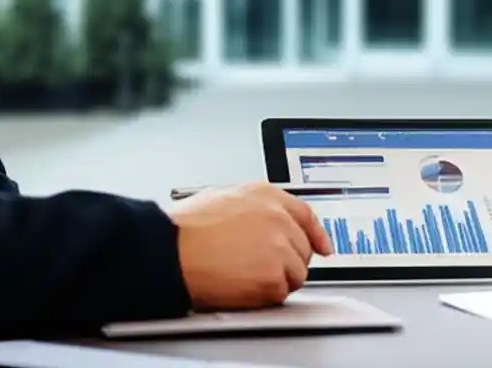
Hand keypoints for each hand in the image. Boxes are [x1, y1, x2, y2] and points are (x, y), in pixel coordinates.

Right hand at [166, 182, 333, 309]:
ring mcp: (279, 247)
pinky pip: (282, 292)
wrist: (168, 251)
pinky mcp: (273, 276)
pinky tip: (243, 286)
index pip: (305, 214)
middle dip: (286, 261)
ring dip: (277, 279)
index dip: (316, 234)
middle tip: (260, 268)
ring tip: (245, 276)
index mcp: (266, 195)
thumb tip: (264, 221)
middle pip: (302, 248)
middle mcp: (278, 218)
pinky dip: (266, 295)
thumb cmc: (184, 228)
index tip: (323, 246)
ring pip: (296, 273)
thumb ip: (253, 207)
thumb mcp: (222, 197)